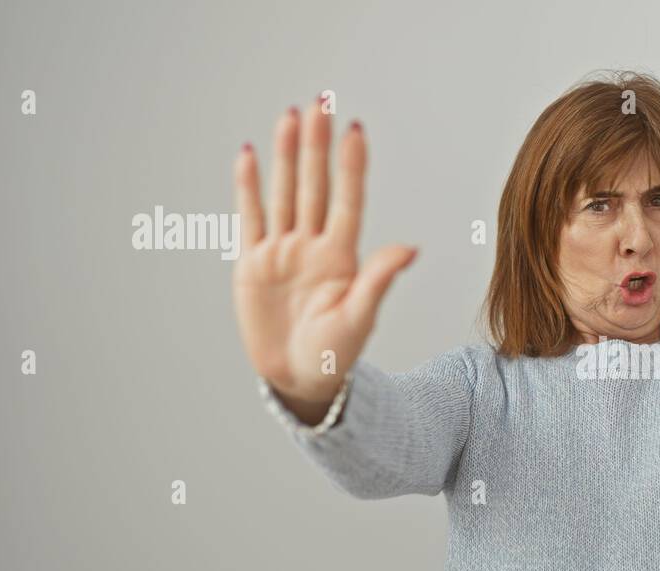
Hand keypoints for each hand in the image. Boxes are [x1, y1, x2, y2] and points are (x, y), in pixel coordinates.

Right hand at [232, 97, 417, 407]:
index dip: (350, 165)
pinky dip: (248, 187)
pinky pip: (250, 217)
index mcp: (341, 256)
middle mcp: (312, 245)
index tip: (355, 129)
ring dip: (287, 156)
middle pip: (315, 185)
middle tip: (321, 102)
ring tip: (291, 116)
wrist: (301, 379)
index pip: (347, 200)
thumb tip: (411, 249)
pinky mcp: (253, 263)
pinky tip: (249, 155)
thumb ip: (379, 280)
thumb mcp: (360, 317)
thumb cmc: (336, 353)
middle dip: (318, 145)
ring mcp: (282, 251)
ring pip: (285, 193)